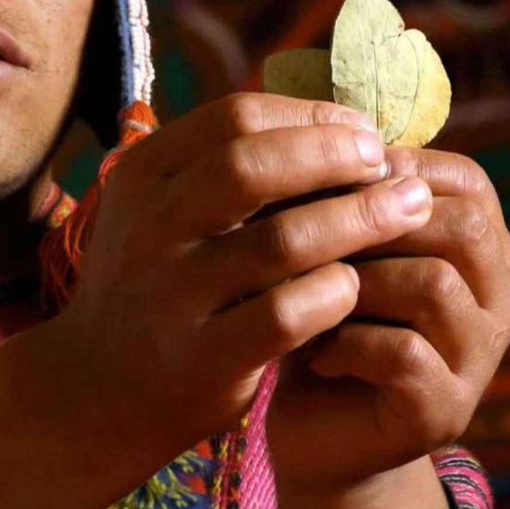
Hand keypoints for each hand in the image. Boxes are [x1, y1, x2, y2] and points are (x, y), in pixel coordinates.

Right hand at [51, 93, 436, 453]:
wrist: (100, 390)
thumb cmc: (164, 281)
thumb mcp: (171, 211)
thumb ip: (235, 167)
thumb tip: (349, 123)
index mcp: (144, 174)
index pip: (236, 117)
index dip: (312, 118)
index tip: (363, 131)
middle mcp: (149, 228)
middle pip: (254, 167)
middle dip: (337, 157)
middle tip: (391, 164)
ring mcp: (171, 296)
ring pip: (282, 242)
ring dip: (359, 219)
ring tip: (410, 210)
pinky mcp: (201, 360)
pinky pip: (286, 314)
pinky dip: (333, 293)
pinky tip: (356, 286)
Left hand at [267, 144, 509, 494]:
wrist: (318, 430)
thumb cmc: (325, 317)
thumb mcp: (340, 245)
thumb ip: (352, 194)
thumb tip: (333, 125)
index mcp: (482, 250)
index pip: (469, 182)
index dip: (399, 169)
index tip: (334, 178)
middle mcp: (499, 300)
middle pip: (463, 227)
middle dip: (378, 220)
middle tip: (314, 232)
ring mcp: (480, 360)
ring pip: (434, 285)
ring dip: (358, 281)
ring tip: (312, 294)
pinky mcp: (447, 411)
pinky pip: (405, 353)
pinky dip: (348, 343)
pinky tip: (316, 353)